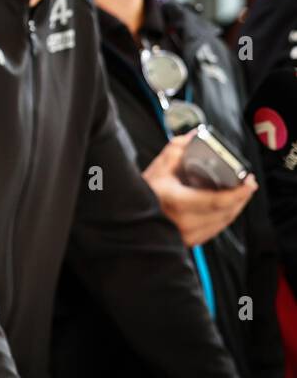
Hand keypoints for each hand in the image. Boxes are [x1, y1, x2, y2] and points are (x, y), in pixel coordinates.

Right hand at [142, 133, 256, 246]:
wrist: (127, 218)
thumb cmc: (140, 194)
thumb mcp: (157, 168)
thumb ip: (176, 149)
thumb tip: (194, 136)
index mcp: (176, 202)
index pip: (217, 201)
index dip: (238, 192)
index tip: (249, 181)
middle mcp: (183, 222)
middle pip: (225, 212)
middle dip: (241, 198)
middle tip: (248, 184)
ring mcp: (187, 235)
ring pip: (222, 223)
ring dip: (234, 208)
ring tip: (239, 195)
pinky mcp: (189, 241)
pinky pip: (214, 230)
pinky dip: (223, 218)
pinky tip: (225, 208)